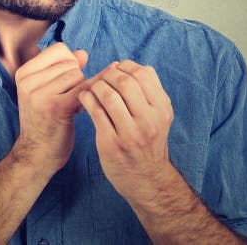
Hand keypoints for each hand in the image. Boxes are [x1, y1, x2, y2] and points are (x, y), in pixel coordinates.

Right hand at [13, 42, 88, 175]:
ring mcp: (40, 94)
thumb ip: (63, 69)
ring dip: (81, 89)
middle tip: (67, 98)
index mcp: (24, 73)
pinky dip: (96, 88)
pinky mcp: (56, 107)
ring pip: (78, 75)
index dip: (70, 62)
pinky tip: (100, 93)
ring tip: (70, 105)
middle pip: (70, 63)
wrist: (37, 155)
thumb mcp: (46, 90)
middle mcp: (28, 81)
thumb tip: (82, 53)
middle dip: (76, 78)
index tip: (66, 82)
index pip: (59, 50)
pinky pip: (84, 88)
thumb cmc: (45, 120)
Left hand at [79, 60, 174, 209]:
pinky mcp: (111, 143)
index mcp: (162, 109)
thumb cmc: (148, 142)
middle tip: (102, 79)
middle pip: (125, 82)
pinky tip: (84, 98)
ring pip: (108, 95)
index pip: (143, 74)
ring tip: (92, 89)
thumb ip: (147, 91)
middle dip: (109, 75)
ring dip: (96, 86)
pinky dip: (87, 99)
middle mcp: (149, 121)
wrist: (147, 180)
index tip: (116, 70)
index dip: (126, 67)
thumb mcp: (158, 117)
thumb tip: (123, 65)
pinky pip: (95, 112)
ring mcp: (130, 133)